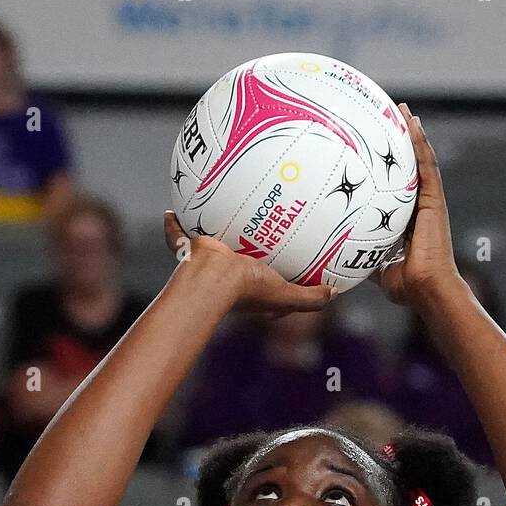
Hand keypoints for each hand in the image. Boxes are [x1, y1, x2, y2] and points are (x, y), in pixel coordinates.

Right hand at [162, 212, 331, 314]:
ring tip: (213, 208)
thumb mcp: (284, 294)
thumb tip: (334, 293)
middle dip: (238, 244)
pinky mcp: (189, 249)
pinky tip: (171, 211)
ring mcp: (205, 260)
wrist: (212, 279)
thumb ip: (308, 297)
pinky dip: (173, 226)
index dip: (270, 275)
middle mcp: (225, 273)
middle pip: (232, 255)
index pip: (259, 280)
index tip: (282, 262)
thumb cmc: (247, 288)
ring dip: (207, 228)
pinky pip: (178, 234)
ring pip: (206, 242)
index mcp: (246, 284)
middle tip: (248, 228)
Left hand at [374, 105, 460, 306]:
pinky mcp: (435, 200)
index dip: (391, 170)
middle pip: (411, 169)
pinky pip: (426, 165)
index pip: (399, 190)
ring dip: (413, 134)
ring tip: (402, 111)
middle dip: (402, 145)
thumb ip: (367, 262)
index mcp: (411, 222)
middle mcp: (422, 208)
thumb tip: (345, 263)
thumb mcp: (380, 271)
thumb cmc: (409, 287)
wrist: (428, 289)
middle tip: (391, 121)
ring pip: (421, 161)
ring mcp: (430, 202)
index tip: (378, 153)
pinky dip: (420, 143)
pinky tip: (412, 123)